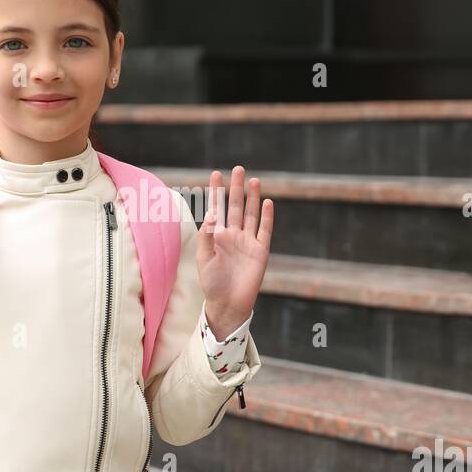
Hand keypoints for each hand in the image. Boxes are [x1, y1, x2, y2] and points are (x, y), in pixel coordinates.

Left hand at [197, 166, 272, 337]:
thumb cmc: (211, 283)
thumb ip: (207, 236)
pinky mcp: (261, 251)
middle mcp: (233, 235)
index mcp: (217, 235)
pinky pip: (265, 230)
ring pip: (251, 214)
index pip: (217, 208)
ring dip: (252, 197)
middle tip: (238, 168)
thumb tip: (211, 214)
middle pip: (235, 206)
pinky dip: (267, 217)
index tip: (216, 173)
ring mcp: (248, 242)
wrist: (228, 304)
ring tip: (253, 180)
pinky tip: (267, 202)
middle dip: (236, 188)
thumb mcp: (204, 259)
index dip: (217, 191)